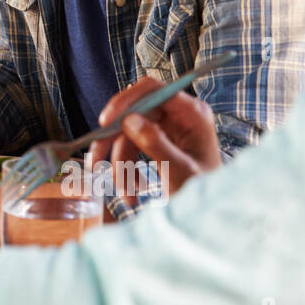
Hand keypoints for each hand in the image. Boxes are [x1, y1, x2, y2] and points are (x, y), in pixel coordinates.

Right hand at [87, 76, 221, 203]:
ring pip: (127, 133)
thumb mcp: (179, 172)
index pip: (153, 90)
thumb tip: (129, 120)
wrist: (208, 214)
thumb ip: (156, 144)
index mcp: (192, 113)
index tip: (105, 122)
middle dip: (114, 141)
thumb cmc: (203, 194)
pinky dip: (125, 167)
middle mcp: (179, 115)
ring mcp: (167, 127)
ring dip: (120, 163)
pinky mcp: (157, 139)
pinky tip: (132, 190)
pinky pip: (130, 146)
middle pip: (134, 112)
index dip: (126, 101)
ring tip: (126, 193)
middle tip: (95, 161)